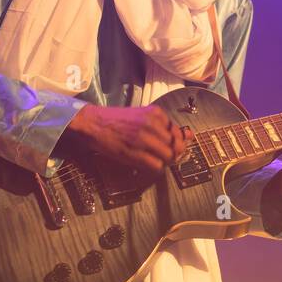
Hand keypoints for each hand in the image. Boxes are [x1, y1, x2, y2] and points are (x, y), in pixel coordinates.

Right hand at [61, 104, 192, 178]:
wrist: (92, 123)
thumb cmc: (115, 120)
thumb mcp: (141, 116)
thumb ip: (162, 125)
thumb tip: (188, 135)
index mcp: (156, 113)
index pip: (179, 132)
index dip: (177, 143)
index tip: (171, 147)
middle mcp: (152, 124)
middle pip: (177, 146)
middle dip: (174, 154)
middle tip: (164, 157)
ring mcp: (144, 138)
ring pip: (169, 157)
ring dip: (164, 162)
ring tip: (153, 160)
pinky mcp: (134, 152)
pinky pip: (156, 166)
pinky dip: (154, 169)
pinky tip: (146, 165)